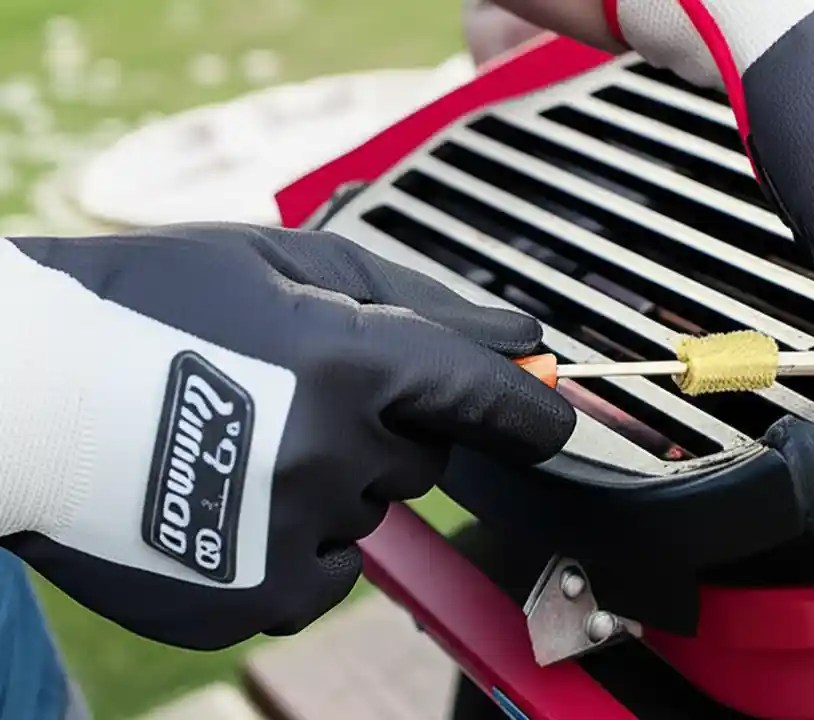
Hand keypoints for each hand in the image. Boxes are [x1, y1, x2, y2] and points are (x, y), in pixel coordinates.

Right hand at [0, 223, 573, 648]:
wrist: (18, 396)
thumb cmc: (147, 307)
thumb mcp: (283, 266)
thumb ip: (419, 301)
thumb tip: (520, 336)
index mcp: (349, 364)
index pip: (490, 399)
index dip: (532, 410)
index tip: (554, 418)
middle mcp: (332, 457)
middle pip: (423, 458)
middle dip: (385, 428)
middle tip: (298, 397)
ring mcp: (294, 538)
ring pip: (371, 513)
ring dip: (334, 482)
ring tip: (240, 441)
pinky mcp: (256, 599)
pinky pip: (329, 574)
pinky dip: (299, 542)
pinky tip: (231, 499)